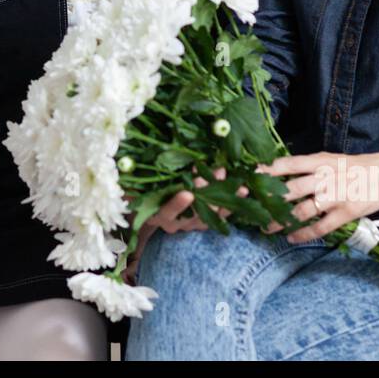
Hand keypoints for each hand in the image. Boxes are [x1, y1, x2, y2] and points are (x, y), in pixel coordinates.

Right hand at [128, 167, 248, 279]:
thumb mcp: (139, 181)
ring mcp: (191, 222)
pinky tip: (245, 191)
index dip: (176, 205)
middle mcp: (175, 222)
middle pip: (193, 215)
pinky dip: (232, 203)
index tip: (188, 193)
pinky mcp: (205, 220)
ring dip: (226, 201)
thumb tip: (133, 155)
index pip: (166, 212)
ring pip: (210, 216)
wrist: (151, 201)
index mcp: (157, 213)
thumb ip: (139, 173)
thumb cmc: (145, 187)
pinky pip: (220, 215)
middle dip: (209, 195)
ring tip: (240, 186)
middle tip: (220, 176)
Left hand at [255, 151, 378, 242]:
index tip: (248, 177)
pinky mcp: (345, 213)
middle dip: (267, 200)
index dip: (266, 171)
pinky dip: (304, 234)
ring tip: (266, 228)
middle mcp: (325, 177)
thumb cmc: (356, 166)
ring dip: (280, 221)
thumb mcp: (331, 159)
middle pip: (289, 189)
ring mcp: (335, 196)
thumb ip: (309, 166)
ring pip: (301, 211)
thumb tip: (282, 171)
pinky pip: (320, 227)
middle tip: (249, 207)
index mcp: (320, 161)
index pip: (287, 164)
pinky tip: (292, 238)